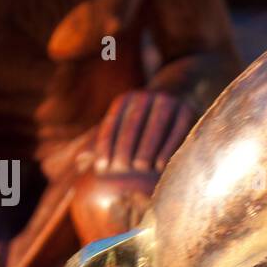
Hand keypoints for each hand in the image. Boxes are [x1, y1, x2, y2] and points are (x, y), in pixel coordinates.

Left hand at [72, 91, 196, 242]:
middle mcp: (146, 96)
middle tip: (121, 169)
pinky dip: (168, 149)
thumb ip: (104, 142)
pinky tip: (160, 166)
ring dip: (146, 148)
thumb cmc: (143, 124)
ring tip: (140, 167)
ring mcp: (168, 102)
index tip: (102, 167)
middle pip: (132, 124)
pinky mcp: (187, 111)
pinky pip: (176, 132)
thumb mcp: (122, 126)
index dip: (105, 145)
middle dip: (125, 147)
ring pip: (155, 127)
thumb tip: (79, 160)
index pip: (112, 124)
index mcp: (125, 100)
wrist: (179, 97)